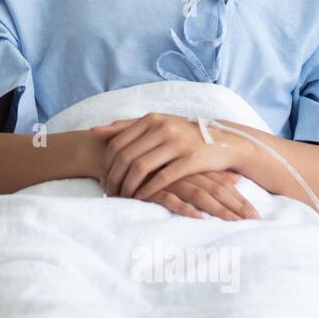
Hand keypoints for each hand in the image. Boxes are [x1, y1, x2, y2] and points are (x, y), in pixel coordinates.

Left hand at [89, 112, 250, 206]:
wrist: (223, 141)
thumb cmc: (184, 134)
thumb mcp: (157, 124)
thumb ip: (127, 126)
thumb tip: (94, 130)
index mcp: (151, 119)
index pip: (117, 142)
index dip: (106, 163)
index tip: (101, 178)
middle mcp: (162, 128)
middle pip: (126, 156)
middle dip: (114, 177)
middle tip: (108, 192)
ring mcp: (177, 143)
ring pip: (141, 168)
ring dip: (128, 186)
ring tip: (122, 197)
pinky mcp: (191, 159)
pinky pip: (163, 178)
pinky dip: (148, 190)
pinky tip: (140, 198)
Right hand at [146, 170, 258, 220]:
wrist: (111, 152)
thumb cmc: (151, 161)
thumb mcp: (179, 165)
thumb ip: (206, 170)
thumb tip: (237, 177)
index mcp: (192, 166)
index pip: (221, 182)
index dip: (238, 198)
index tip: (256, 215)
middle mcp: (184, 171)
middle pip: (216, 189)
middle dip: (236, 206)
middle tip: (255, 221)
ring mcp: (169, 178)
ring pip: (198, 193)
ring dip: (217, 209)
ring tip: (235, 223)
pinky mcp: (151, 186)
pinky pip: (170, 198)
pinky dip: (184, 209)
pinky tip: (198, 218)